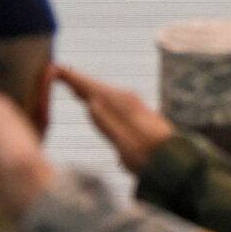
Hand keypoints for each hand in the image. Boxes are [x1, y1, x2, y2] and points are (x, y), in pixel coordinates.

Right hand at [56, 65, 173, 174]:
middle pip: (94, 87)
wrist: (176, 162)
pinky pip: (110, 100)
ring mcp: (133, 106)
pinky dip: (97, 96)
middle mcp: (127, 100)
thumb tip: (90, 103)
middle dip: (76, 80)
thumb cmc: (150, 156)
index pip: (90, 87)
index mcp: (121, 105)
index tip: (55, 68)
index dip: (72, 78)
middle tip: (56, 72)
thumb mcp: (126, 145)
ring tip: (70, 82)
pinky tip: (94, 100)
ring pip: (103, 93)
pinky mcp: (136, 115)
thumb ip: (108, 125)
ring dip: (87, 88)